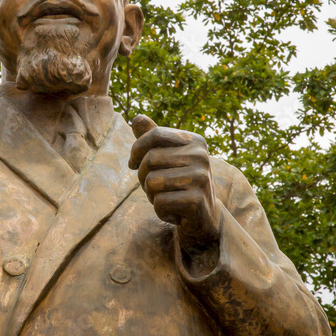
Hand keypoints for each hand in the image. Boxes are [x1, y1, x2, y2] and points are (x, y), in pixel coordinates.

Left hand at [128, 115, 221, 251]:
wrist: (203, 217)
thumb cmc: (179, 182)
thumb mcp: (166, 157)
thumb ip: (152, 137)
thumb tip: (138, 118)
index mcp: (195, 141)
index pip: (154, 135)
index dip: (136, 149)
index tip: (133, 163)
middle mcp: (202, 157)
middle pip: (150, 159)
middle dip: (143, 176)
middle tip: (154, 186)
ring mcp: (201, 179)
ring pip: (152, 182)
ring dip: (151, 195)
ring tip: (167, 197)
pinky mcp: (197, 201)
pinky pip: (159, 203)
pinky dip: (160, 210)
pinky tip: (174, 211)